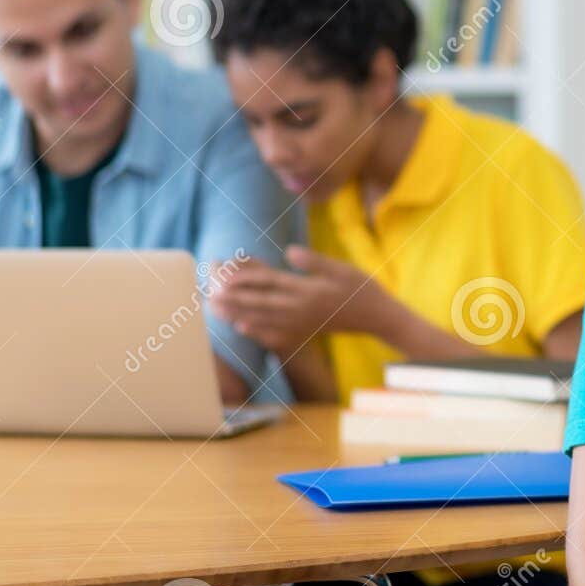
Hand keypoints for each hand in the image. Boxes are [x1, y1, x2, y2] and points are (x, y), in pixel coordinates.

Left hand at [207, 247, 393, 355]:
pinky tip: (242, 328)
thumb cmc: (361, 288)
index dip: (243, 278)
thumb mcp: (341, 268)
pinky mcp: (304, 331)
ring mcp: (301, 323)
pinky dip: (257, 331)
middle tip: (207, 294)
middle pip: (258, 302)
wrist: (376, 317)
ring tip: (215, 309)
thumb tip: (289, 251)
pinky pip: (275, 334)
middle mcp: (300, 309)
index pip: (268, 282)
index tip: (221, 274)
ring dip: (236, 314)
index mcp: (307, 290)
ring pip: (262, 318)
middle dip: (231, 298)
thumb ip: (314, 261)